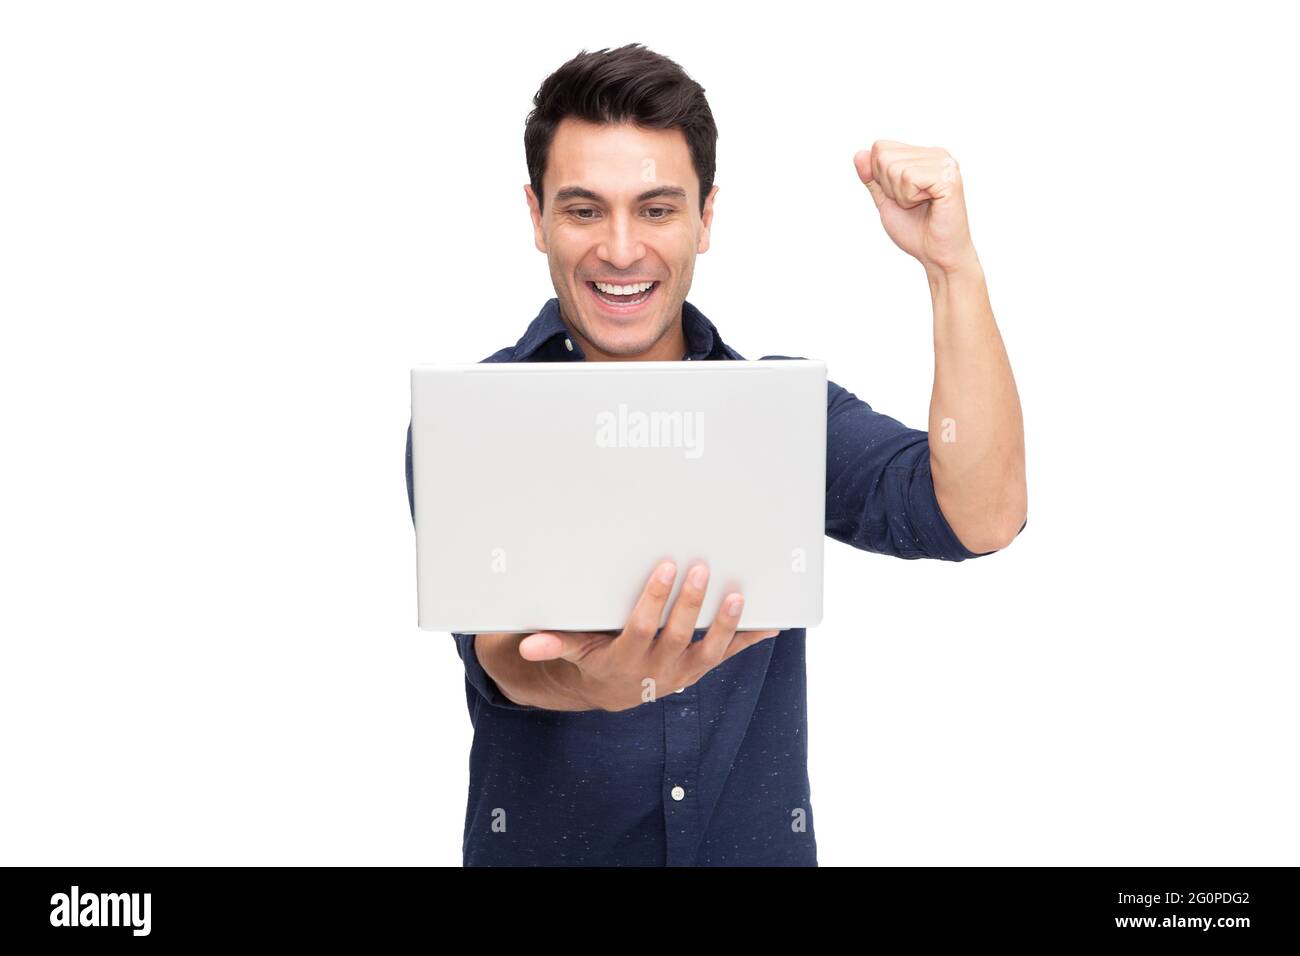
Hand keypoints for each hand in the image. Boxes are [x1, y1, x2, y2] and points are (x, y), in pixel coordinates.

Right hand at [516, 560, 780, 711]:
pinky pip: (731, 654)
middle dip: (690, 603)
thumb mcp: (575, 649)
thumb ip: (555, 643)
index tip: (664, 567)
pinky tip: (773, 621)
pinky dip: (752, 639)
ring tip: (737, 594)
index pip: (641, 628)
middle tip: (701, 566)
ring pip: (710, 651)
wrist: (619, 690)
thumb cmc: (596, 655)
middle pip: (679, 636)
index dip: (654, 601)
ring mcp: (685, 671)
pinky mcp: (704, 667)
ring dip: (727, 625)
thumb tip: (526, 645)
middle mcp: (659, 669)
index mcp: (625, 659)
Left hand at [853, 139, 978, 275]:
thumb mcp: (885, 200)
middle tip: (912, 203)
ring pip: (894, 167)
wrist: (936, 255)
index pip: (880, 148)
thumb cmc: (915, 230)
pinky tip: (929, 204)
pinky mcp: (948, 176)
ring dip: (900, 195)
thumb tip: (859, 153)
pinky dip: (910, 198)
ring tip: (921, 205)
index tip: (901, 196)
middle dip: (889, 187)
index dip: (879, 177)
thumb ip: (872, 178)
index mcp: (922, 155)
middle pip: (884, 156)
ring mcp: (944, 163)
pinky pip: (909, 178)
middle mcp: (935, 154)